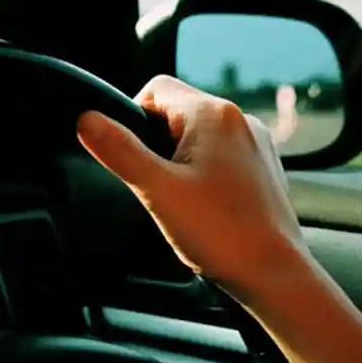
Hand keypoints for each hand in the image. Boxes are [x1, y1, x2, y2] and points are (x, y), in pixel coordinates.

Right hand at [77, 75, 305, 291]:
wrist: (274, 274)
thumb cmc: (221, 234)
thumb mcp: (157, 191)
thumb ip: (119, 152)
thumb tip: (87, 120)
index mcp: (212, 114)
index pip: (156, 88)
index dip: (132, 117)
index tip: (132, 156)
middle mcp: (239, 119)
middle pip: (177, 111)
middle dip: (157, 143)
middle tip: (157, 186)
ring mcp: (255, 142)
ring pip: (198, 135)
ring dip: (181, 160)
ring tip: (182, 201)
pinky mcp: (263, 167)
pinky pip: (221, 155)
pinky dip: (205, 173)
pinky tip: (205, 207)